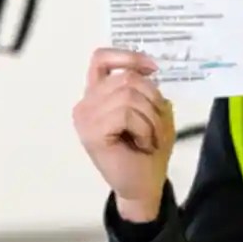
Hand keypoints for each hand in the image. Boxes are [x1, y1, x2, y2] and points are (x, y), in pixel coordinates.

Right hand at [73, 47, 175, 221]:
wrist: (143, 185)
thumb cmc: (148, 149)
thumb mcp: (153, 111)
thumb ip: (146, 88)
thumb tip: (149, 68)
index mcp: (98, 94)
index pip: (101, 58)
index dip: (128, 56)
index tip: (153, 68)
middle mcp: (86, 103)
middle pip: (126, 77)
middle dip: (152, 99)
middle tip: (156, 125)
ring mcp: (86, 118)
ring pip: (129, 95)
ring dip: (151, 118)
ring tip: (150, 137)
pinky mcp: (92, 132)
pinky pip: (127, 113)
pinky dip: (144, 128)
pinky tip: (142, 144)